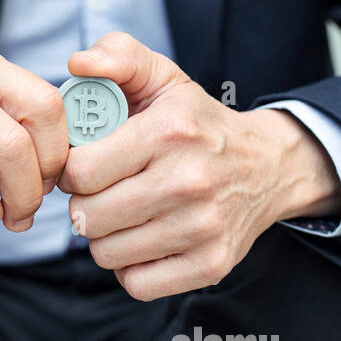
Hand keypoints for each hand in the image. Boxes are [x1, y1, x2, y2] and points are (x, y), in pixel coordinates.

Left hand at [59, 32, 340, 301]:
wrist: (268, 166)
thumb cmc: (198, 122)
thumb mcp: (163, 78)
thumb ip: (118, 56)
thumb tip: (78, 62)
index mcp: (168, 133)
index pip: (81, 172)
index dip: (71, 170)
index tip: (86, 165)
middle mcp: (187, 182)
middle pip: (89, 217)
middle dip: (84, 204)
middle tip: (102, 192)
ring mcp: (202, 228)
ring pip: (106, 254)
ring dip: (106, 237)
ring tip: (125, 213)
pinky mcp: (211, 265)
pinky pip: (137, 284)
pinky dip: (131, 267)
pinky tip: (144, 239)